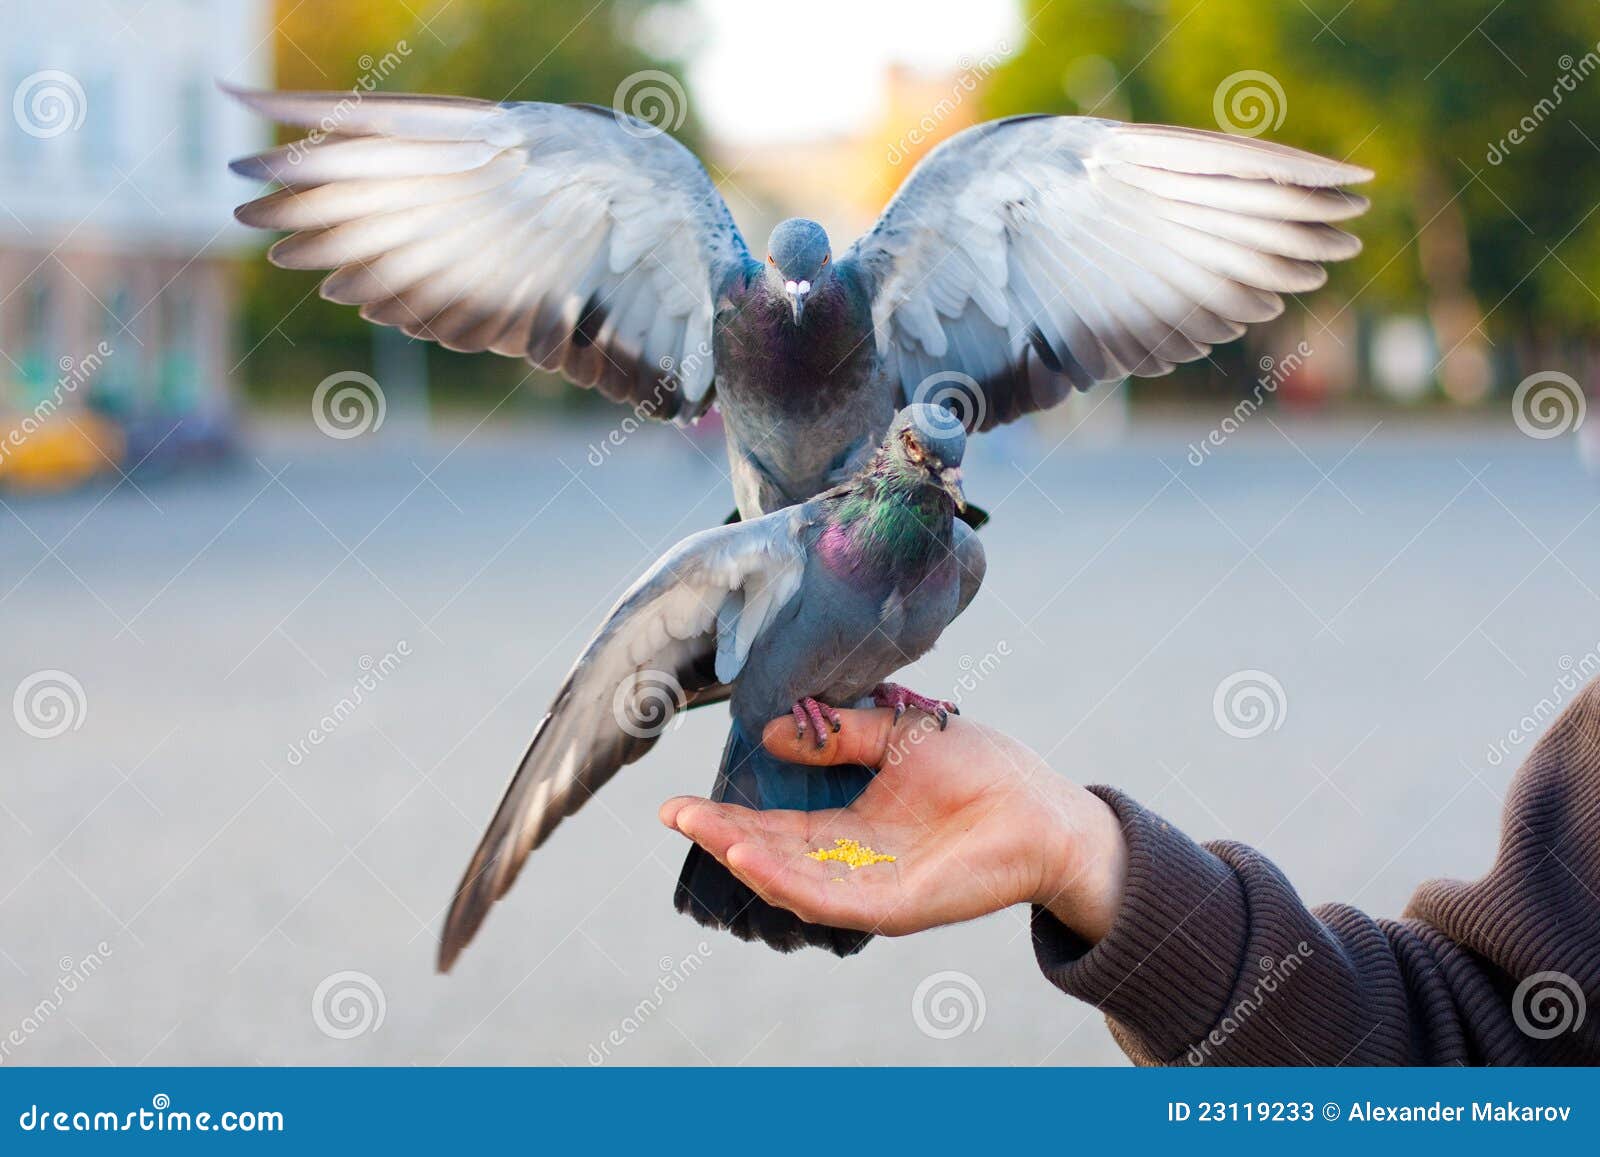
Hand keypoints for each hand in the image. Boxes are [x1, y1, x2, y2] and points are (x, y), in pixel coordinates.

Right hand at [659, 709, 1127, 941]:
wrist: (1048, 808)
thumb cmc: (984, 767)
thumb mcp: (900, 734)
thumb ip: (841, 734)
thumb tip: (774, 729)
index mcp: (856, 825)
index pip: (779, 825)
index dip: (731, 814)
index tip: (682, 800)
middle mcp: (856, 861)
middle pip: (775, 854)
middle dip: (723, 835)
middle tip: (673, 814)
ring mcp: (875, 887)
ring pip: (795, 880)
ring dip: (746, 858)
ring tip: (704, 830)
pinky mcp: (898, 906)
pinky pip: (833, 899)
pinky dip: (788, 881)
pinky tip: (752, 858)